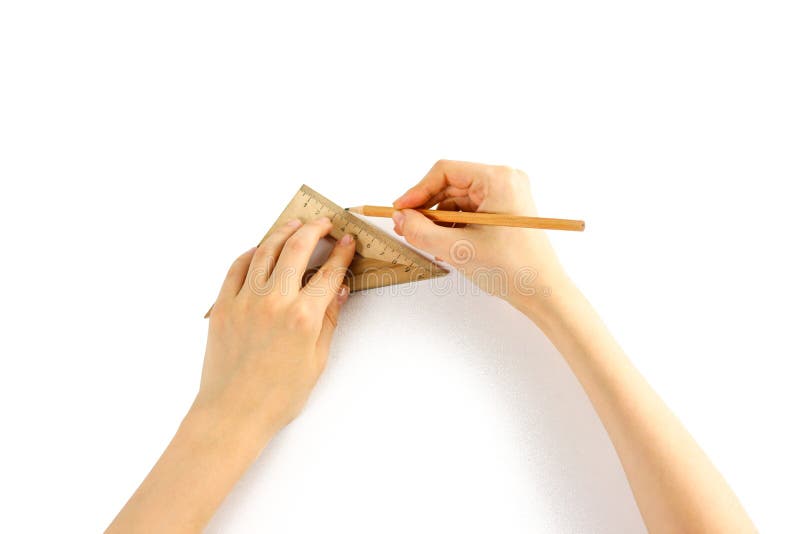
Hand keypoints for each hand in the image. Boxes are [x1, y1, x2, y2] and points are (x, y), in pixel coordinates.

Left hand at [195, 216, 354, 440]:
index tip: (347, 242)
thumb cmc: (277, 396)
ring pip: (265, 251)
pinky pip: (237, 268)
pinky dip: (251, 253)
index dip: (341, 254)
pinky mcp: (223, 306)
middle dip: (314, 230)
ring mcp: (245, 301)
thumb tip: (338, 290)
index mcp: (303, 318)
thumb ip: (329, 320)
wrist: (233, 413)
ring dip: (283, 233)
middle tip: (324, 223)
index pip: (328, 274)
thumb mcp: (317, 360)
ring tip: (295, 224)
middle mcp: (274, 302)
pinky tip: (261, 249)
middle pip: (297, 249)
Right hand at [392, 160, 566, 314]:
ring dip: (440, 221)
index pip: (445, 172)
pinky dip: (454, 226)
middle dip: (428, 209)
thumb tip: (400, 218)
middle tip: (407, 228)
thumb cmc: (513, 268)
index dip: (418, 191)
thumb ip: (421, 231)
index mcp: (498, 179)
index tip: (400, 210)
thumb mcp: (457, 249)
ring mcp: (507, 196)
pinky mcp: (505, 212)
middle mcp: (505, 181)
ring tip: (430, 243)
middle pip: (451, 185)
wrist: (543, 292)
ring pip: (458, 200)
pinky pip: (470, 212)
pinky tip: (447, 246)